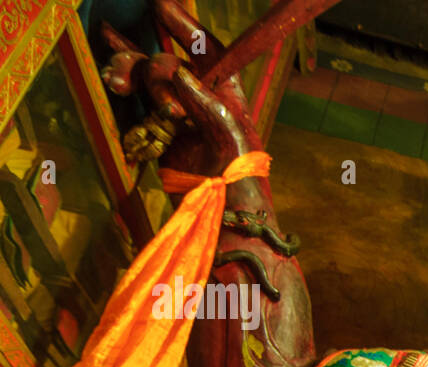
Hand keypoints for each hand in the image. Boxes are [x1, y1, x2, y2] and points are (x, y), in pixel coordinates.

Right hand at [100, 2, 257, 174]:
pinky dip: (122, 90)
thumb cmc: (237, 171)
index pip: (204, 47)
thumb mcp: (228, 133)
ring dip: (127, 73)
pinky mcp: (156, 127)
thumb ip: (205, 102)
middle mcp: (197, 93)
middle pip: (163, 61)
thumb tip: (178, 73)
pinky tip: (111, 85)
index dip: (183, 25)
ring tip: (115, 84)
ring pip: (144, 77)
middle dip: (148, 67)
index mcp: (224, 88)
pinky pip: (134, 99)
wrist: (221, 206)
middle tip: (143, 91)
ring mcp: (175, 109)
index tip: (159, 4)